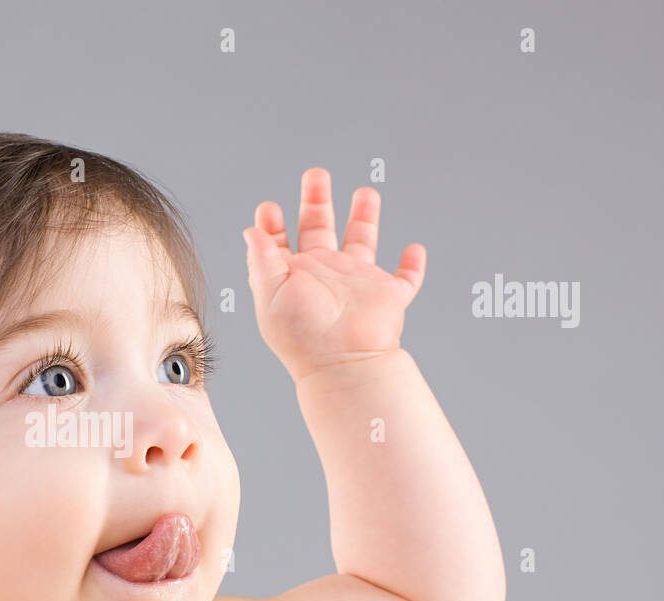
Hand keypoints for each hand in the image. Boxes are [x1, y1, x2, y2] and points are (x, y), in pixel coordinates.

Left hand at [243, 168, 426, 382]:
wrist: (343, 362)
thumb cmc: (303, 335)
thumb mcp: (271, 292)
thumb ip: (261, 258)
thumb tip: (250, 231)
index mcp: (293, 276)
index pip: (279, 243)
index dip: (272, 224)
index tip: (269, 207)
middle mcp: (324, 275)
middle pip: (319, 228)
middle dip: (317, 201)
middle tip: (316, 175)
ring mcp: (357, 284)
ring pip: (363, 241)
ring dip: (365, 217)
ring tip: (365, 192)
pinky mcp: (388, 295)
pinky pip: (406, 278)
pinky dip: (413, 265)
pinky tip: (413, 249)